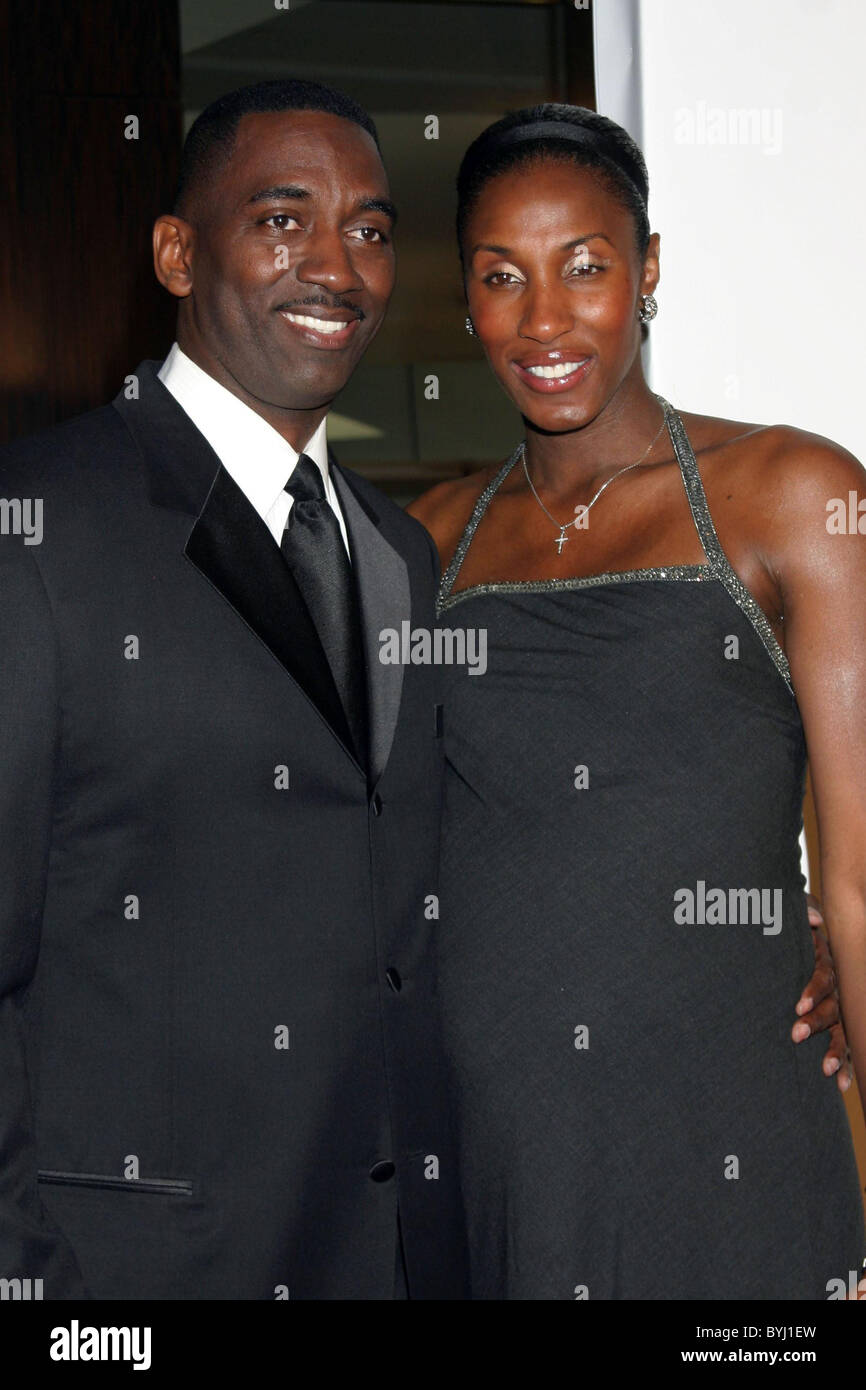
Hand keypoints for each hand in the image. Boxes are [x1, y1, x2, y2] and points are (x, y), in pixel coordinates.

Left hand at [791, 894, 851, 1091]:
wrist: (806, 933)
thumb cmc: (800, 926)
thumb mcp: (798, 913)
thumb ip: (805, 913)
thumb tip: (815, 921)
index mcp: (829, 959)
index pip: (825, 976)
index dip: (813, 989)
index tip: (798, 1005)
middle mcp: (839, 985)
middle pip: (833, 1006)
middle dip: (816, 1022)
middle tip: (795, 1034)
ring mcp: (841, 1005)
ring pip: (842, 1029)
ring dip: (834, 1050)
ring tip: (826, 1070)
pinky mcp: (839, 1021)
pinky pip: (845, 1044)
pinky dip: (843, 1063)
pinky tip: (840, 1084)